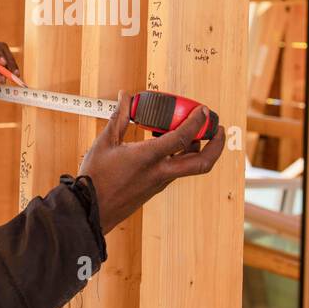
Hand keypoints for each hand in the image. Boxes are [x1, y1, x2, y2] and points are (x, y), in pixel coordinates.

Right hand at [79, 91, 225, 233]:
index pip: (182, 138)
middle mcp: (160, 172)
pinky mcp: (157, 187)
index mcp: (147, 158)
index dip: (197, 122)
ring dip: (199, 148)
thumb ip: (119, 117)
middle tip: (218, 128)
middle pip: (201, 163)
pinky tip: (170, 142)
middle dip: (216, 145)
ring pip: (191, 166)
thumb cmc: (95, 179)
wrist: (90, 210)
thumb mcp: (105, 143)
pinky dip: (182, 154)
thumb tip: (126, 97)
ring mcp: (160, 182)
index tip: (203, 109)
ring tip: (194, 130)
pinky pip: (178, 169)